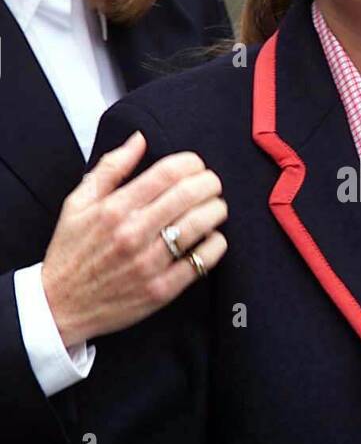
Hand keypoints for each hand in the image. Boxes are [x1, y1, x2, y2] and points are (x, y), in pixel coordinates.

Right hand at [42, 131, 227, 347]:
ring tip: (216, 207)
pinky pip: (201, 262)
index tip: (196, 165)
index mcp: (113, 208)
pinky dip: (214, 245)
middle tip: (212, 184)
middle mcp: (132, 233)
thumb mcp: (78, 203)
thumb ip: (111, 168)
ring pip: (199, 226)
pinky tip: (211, 238)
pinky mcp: (161, 290)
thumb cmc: (71, 251)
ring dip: (216, 210)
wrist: (61, 304)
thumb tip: (139, 139)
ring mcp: (148, 263)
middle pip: (188, 195)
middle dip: (210, 183)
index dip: (191, 163)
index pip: (166, 173)